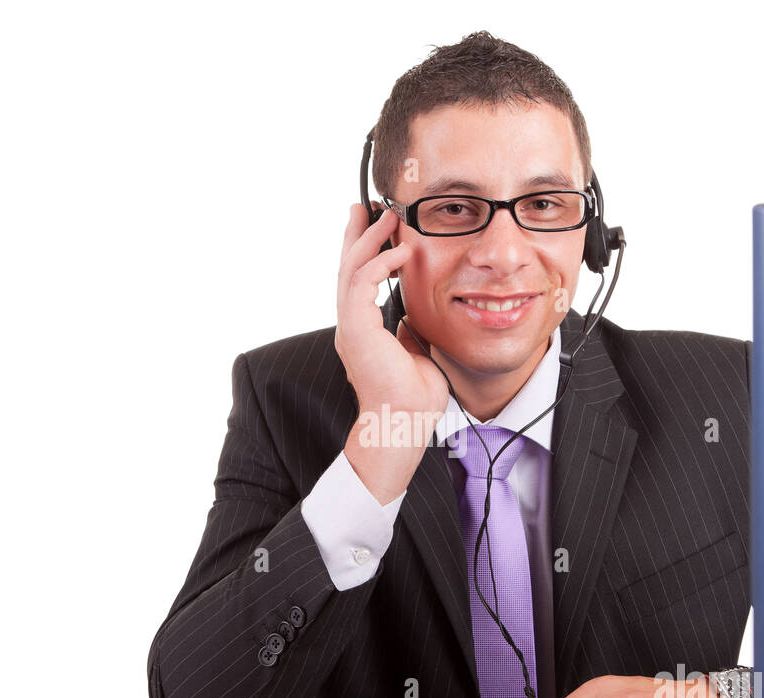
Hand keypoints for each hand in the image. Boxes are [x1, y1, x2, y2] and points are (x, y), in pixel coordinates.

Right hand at [335, 203, 446, 419]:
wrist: (403, 424)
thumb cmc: (412, 400)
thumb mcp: (416, 355)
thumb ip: (410, 334)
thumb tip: (413, 319)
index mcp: (362, 331)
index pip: (358, 282)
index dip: (365, 253)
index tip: (377, 229)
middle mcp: (351, 326)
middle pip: (347, 268)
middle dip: (356, 235)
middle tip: (367, 206)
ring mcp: (351, 327)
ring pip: (351, 270)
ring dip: (369, 240)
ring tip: (387, 217)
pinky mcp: (356, 329)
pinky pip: (362, 284)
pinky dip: (380, 263)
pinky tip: (401, 252)